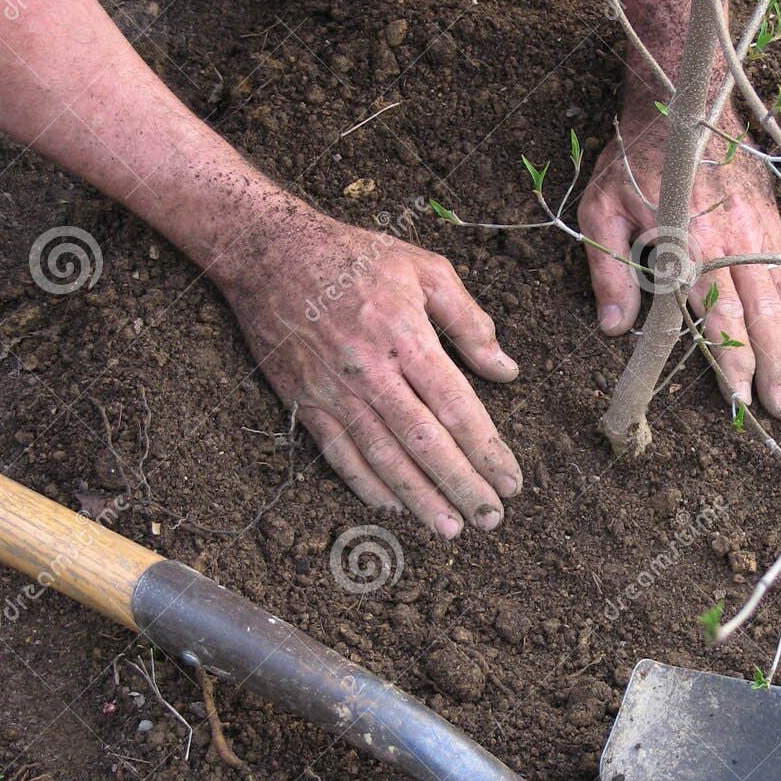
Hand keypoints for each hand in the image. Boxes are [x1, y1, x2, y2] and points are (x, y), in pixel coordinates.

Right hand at [217, 207, 521, 535]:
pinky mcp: (305, 401)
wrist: (270, 253)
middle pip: (425, 442)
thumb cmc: (355, 257)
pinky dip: (366, 484)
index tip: (511, 480)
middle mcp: (371, 371)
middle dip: (462, 485)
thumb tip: (505, 370)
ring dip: (419, 498)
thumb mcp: (424, 268)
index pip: (456, 406)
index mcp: (406, 336)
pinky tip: (393, 506)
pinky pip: (338, 453)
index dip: (486, 450)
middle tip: (492, 519)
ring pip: (383, 458)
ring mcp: (334, 391)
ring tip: (450, 528)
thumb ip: (469, 321)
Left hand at [578, 106, 780, 416]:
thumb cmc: (635, 161)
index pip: (718, 312)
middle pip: (762, 312)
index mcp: (692, 242)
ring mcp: (760, 229)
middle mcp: (734, 239)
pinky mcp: (773, 221)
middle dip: (776, 365)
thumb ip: (610, 271)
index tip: (741, 397)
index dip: (731, 357)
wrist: (685, 101)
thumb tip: (614, 329)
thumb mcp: (603, 211)